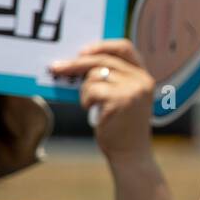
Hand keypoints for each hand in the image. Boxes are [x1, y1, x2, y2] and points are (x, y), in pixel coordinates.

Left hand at [48, 40, 155, 163]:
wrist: (130, 154)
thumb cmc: (121, 127)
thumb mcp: (121, 97)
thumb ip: (112, 78)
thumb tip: (78, 62)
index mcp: (143, 76)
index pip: (124, 47)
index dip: (101, 45)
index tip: (82, 52)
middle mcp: (142, 80)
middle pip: (102, 60)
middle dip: (76, 64)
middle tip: (56, 68)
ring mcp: (133, 90)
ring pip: (94, 75)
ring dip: (84, 91)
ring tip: (91, 105)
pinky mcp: (121, 100)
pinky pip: (92, 90)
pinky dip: (86, 100)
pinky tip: (91, 110)